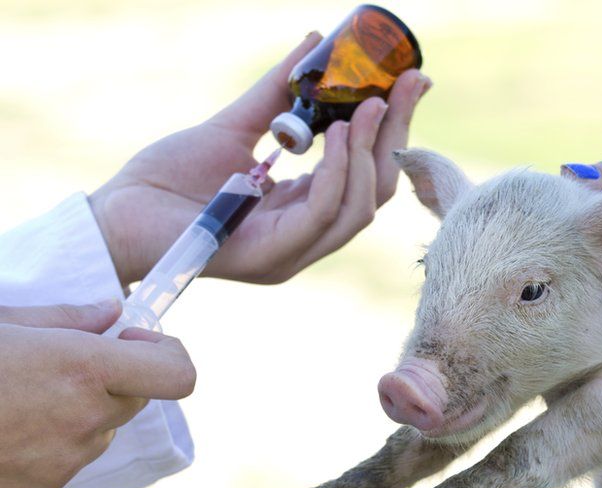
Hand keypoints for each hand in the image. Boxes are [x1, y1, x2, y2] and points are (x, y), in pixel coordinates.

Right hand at [0, 302, 195, 487]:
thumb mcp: (4, 322)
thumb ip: (66, 318)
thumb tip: (111, 309)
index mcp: (83, 368)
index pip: (177, 374)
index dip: (168, 352)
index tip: (136, 339)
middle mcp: (84, 418)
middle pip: (137, 398)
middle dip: (116, 377)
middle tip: (66, 362)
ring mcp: (64, 460)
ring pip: (103, 429)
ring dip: (83, 410)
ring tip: (22, 395)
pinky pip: (71, 459)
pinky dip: (54, 441)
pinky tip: (9, 425)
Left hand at [90, 32, 432, 285]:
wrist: (116, 215)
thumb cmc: (167, 179)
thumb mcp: (235, 126)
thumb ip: (279, 94)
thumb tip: (314, 43)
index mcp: (304, 208)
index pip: (367, 173)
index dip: (394, 129)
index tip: (412, 81)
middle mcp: (306, 235)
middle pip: (375, 191)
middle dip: (395, 136)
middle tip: (406, 84)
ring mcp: (292, 251)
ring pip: (358, 208)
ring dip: (369, 154)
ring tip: (366, 106)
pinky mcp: (270, 258)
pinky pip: (321, 217)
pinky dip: (335, 175)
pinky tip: (335, 135)